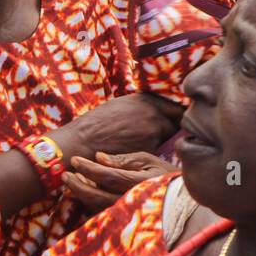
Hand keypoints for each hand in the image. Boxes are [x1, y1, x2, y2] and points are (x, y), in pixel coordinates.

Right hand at [59, 93, 181, 161]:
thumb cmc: (93, 127)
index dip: (176, 113)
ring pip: (168, 138)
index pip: (175, 105)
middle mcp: (152, 113)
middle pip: (176, 121)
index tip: (175, 118)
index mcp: (144, 99)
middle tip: (166, 135)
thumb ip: (140, 107)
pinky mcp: (150, 150)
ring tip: (146, 146)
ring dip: (163, 141)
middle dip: (173, 127)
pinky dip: (153, 154)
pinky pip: (158, 152)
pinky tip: (139, 156)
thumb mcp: (118, 107)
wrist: (79, 144)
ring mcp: (153, 132)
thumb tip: (154, 112)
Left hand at [64, 151, 174, 211]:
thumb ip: (122, 160)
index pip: (108, 177)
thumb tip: (98, 157)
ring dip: (82, 195)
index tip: (75, 160)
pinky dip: (89, 203)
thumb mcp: (146, 160)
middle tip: (65, 174)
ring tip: (71, 181)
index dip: (89, 169)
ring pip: (98, 207)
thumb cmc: (162, 174)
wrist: (180, 199)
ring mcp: (128, 215)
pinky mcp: (124, 222)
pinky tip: (83, 191)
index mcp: (140, 184)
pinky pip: (102, 214)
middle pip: (98, 197)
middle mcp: (133, 202)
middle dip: (78, 185)